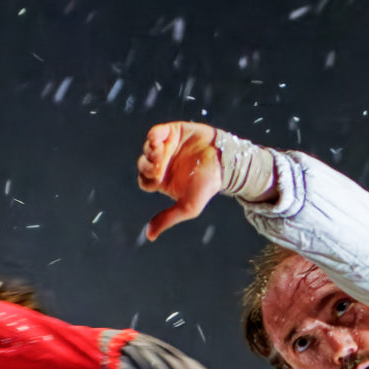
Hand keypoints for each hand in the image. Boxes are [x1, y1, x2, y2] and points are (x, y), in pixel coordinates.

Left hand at [135, 120, 225, 241]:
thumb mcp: (188, 207)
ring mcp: (166, 147)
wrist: (224, 161)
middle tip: (160, 164)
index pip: (145, 180)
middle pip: (143, 164)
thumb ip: (168, 218)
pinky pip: (156, 132)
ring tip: (162, 152)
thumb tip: (149, 237)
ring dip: (151, 151)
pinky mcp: (172, 132)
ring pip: (148, 148)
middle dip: (148, 164)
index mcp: (163, 181)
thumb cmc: (207, 186)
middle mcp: (163, 164)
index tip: (159, 177)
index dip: (148, 178)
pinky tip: (159, 140)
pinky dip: (154, 136)